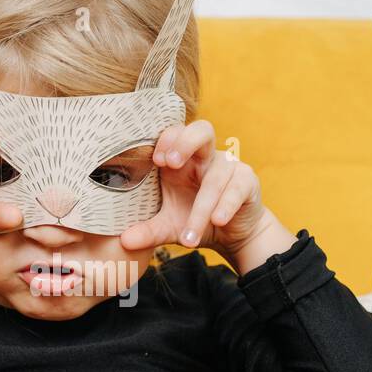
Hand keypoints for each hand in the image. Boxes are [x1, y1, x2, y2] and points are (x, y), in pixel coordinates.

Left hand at [118, 119, 271, 259]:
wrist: (233, 234)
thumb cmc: (197, 220)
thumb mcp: (169, 227)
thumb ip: (148, 231)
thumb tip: (124, 242)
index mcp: (183, 159)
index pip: (175, 133)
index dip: (167, 140)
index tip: (155, 160)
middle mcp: (206, 157)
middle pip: (202, 129)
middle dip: (185, 142)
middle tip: (171, 163)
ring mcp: (229, 167)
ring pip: (216, 176)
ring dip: (202, 207)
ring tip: (189, 236)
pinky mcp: (247, 182)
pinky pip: (237, 188)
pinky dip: (226, 204)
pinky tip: (217, 221)